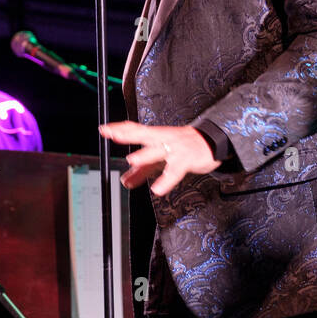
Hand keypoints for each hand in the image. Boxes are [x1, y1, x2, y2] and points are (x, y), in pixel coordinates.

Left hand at [97, 121, 221, 196]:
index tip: (104, 129)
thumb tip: (125, 181)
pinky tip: (158, 188)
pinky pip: (175, 170)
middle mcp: (164, 139)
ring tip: (132, 160)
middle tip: (113, 135)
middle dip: (128, 134)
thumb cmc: (184, 148)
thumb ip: (142, 171)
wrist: (213, 141)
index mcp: (157, 136)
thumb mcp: (161, 159)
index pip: (136, 129)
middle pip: (144, 134)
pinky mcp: (187, 159)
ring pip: (159, 150)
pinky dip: (166, 180)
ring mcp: (176, 148)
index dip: (119, 129)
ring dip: (146, 154)